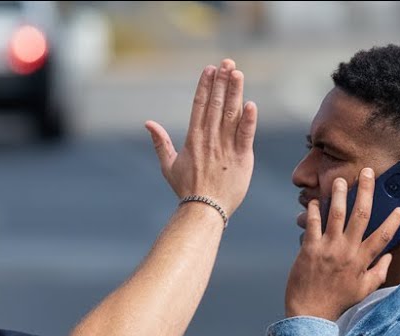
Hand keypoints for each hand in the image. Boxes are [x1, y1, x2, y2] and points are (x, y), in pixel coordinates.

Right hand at [145, 59, 257, 218]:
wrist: (203, 210)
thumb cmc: (186, 190)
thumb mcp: (168, 166)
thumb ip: (159, 143)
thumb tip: (148, 123)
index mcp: (193, 138)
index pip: (199, 105)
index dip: (205, 85)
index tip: (210, 69)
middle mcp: (209, 139)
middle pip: (216, 104)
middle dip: (222, 81)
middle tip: (227, 62)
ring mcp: (226, 147)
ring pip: (231, 114)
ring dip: (235, 92)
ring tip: (238, 73)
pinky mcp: (241, 157)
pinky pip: (246, 135)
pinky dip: (249, 120)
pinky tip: (251, 104)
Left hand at [284, 168, 399, 320]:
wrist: (310, 313)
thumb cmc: (337, 302)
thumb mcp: (364, 290)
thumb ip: (379, 272)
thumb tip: (389, 256)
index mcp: (362, 261)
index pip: (383, 237)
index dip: (394, 221)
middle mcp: (347, 252)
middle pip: (360, 215)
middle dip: (366, 191)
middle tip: (368, 173)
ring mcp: (327, 249)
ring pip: (336, 214)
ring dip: (339, 194)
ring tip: (340, 180)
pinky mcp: (309, 249)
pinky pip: (312, 224)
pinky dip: (313, 211)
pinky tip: (314, 201)